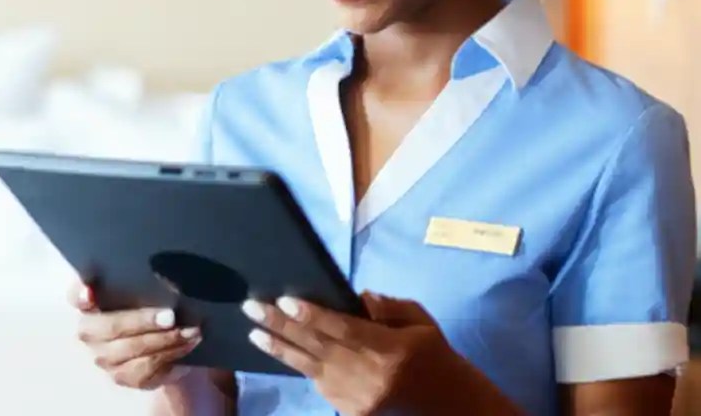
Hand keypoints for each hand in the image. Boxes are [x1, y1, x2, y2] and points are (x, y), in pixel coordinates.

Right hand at [69, 281, 202, 390]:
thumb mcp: (144, 289)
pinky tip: (187, 344)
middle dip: (142, 321)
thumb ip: (141, 281)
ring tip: (191, 331)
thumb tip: (166, 277)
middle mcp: (89, 331)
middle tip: (170, 316)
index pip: (76, 295)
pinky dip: (171, 354)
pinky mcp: (122, 376)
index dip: (80, 294)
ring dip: (165, 340)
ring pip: (132, 350)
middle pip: (110, 327)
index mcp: (88, 302)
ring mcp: (103, 357)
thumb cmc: (148, 305)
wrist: (162, 340)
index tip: (89, 293)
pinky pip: (146, 368)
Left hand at [242, 292, 519, 415]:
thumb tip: (357, 297)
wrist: (448, 407)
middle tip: (252, 307)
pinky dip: (299, 366)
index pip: (343, 330)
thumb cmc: (433, 355)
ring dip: (280, 348)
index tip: (285, 300)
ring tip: (253, 331)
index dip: (313, 316)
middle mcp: (369, 376)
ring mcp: (357, 399)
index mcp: (390, 350)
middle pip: (318, 347)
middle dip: (282, 326)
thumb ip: (390, 307)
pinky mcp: (351, 412)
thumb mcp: (422, 322)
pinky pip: (319, 384)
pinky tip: (280, 349)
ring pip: (310, 368)